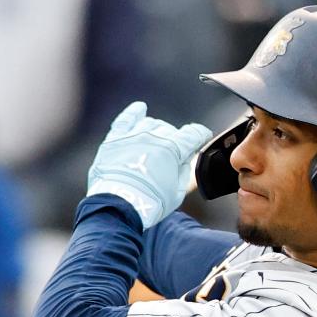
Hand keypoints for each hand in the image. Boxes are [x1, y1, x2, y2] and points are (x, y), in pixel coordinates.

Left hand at [86, 101, 211, 229]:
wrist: (118, 207)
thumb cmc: (149, 203)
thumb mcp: (178, 192)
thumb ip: (185, 170)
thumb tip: (186, 158)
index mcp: (172, 149)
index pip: (192, 133)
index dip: (200, 134)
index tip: (202, 136)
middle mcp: (153, 137)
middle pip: (170, 130)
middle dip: (175, 140)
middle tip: (172, 156)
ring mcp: (133, 136)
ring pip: (151, 124)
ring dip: (157, 131)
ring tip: (157, 144)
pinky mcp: (115, 139)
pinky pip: (126, 119)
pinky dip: (134, 112)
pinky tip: (140, 108)